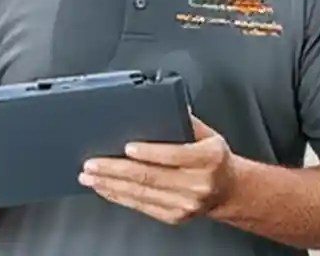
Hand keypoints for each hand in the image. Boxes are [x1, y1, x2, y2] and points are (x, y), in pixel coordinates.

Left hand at [78, 114, 235, 225]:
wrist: (229, 190)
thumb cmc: (213, 157)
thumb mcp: (207, 133)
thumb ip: (182, 118)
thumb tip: (155, 103)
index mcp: (208, 158)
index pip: (174, 155)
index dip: (148, 152)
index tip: (126, 147)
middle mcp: (198, 183)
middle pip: (150, 176)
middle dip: (115, 170)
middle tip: (92, 163)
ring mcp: (186, 203)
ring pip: (142, 193)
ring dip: (111, 185)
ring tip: (90, 177)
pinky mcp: (175, 216)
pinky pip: (142, 206)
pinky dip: (119, 197)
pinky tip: (105, 188)